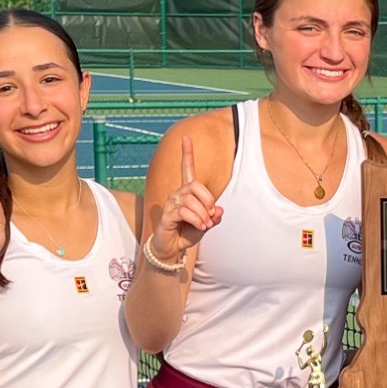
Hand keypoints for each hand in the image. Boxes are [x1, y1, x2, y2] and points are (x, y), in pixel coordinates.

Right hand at [149, 135, 222, 263]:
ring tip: (204, 225)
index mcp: (187, 192)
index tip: (187, 137)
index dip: (187, 153)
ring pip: (191, 200)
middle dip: (208, 200)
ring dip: (203, 214)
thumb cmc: (187, 233)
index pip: (187, 169)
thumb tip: (220, 209)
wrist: (173, 249)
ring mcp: (170, 203)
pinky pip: (185, 212)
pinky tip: (199, 227)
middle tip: (211, 216)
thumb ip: (214, 216)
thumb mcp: (206, 224)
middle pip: (196, 185)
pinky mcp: (166, 215)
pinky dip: (197, 220)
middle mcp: (177, 194)